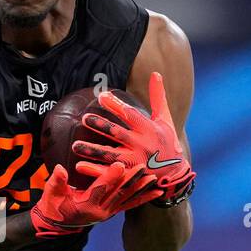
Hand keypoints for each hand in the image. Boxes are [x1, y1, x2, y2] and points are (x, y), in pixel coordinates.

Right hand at [30, 161, 163, 238]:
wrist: (56, 224)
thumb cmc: (52, 205)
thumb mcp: (51, 193)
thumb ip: (57, 181)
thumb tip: (59, 169)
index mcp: (85, 205)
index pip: (100, 189)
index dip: (110, 177)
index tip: (120, 164)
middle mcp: (100, 211)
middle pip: (118, 193)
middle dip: (131, 180)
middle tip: (143, 167)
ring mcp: (107, 213)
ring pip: (126, 199)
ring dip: (141, 189)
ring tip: (154, 179)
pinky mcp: (112, 212)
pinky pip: (130, 205)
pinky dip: (143, 198)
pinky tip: (157, 192)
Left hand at [72, 72, 195, 205]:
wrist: (176, 175)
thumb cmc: (167, 143)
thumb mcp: (165, 120)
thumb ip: (157, 97)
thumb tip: (155, 73)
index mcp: (149, 130)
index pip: (131, 115)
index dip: (117, 106)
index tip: (102, 96)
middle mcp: (142, 145)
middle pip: (118, 134)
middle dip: (102, 126)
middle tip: (84, 118)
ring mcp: (134, 163)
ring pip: (110, 155)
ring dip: (93, 150)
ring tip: (75, 145)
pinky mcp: (128, 177)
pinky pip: (109, 174)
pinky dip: (95, 171)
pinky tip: (79, 166)